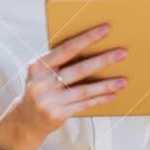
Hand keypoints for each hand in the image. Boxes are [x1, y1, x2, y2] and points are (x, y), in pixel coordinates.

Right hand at [0, 23, 126, 149]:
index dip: (87, 38)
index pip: (66, 49)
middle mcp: (41, 83)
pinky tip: (112, 94)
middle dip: (103, 60)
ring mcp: (48, 100)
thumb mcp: (43, 73)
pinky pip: (84, 104)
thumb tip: (93, 48)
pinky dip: (99, 99)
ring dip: (106, 84)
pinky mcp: (57, 115)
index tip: (105, 29)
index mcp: (38, 66)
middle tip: (122, 53)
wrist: (26, 120)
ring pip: (84, 90)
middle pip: (79, 69)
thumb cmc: (41, 89)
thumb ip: (60, 63)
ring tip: (123, 80)